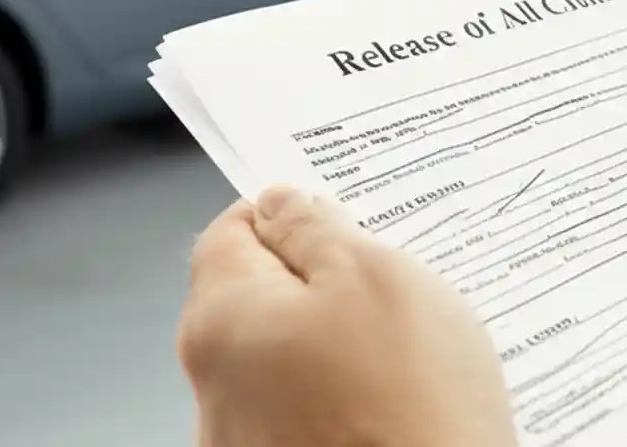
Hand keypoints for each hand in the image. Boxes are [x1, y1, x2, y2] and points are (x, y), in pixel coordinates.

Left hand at [178, 187, 516, 446]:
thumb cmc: (412, 407)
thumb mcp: (375, 277)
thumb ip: (315, 230)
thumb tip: (281, 204)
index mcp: (223, 320)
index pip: (231, 230)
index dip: (287, 214)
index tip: (334, 218)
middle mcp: (214, 387)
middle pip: (257, 298)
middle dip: (320, 285)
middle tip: (388, 292)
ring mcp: (243, 440)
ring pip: (286, 358)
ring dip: (335, 346)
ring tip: (402, 359)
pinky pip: (307, 410)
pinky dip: (345, 397)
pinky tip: (394, 404)